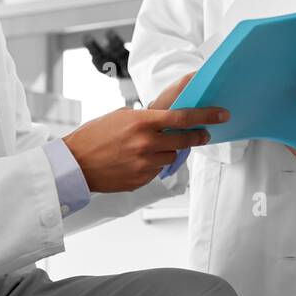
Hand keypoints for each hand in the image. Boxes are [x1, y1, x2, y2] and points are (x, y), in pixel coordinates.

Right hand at [64, 74, 227, 191]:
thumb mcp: (123, 116)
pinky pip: (158, 170)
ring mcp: (145, 164)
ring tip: (150, 147)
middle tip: (205, 133)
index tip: (221, 114)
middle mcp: (146, 143)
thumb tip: (172, 115)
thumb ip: (149, 116)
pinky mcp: (141, 180)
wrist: (75, 164)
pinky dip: (154, 164)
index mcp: (142, 122)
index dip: (206, 115)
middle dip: (199, 135)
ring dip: (169, 150)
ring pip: (171, 156)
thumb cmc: (95, 136)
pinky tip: (137, 160)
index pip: (183, 117)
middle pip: (185, 139)